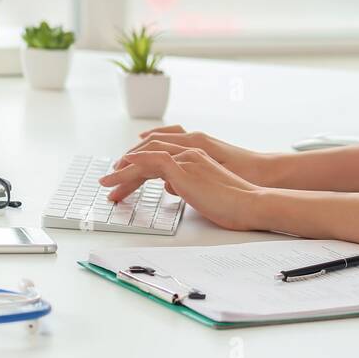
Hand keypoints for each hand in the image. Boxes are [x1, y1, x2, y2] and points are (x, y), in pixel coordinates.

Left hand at [104, 147, 266, 231]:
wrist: (251, 203)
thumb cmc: (235, 203)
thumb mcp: (204, 192)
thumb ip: (186, 185)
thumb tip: (169, 186)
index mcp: (196, 158)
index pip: (160, 157)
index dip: (140, 166)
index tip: (125, 178)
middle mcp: (190, 154)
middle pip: (149, 155)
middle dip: (126, 168)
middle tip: (109, 183)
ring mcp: (187, 159)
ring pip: (147, 156)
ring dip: (123, 169)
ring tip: (107, 182)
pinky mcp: (184, 168)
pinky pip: (153, 159)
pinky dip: (135, 162)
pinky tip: (122, 167)